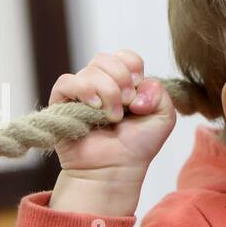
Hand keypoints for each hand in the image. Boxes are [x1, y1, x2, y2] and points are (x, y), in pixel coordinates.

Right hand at [49, 49, 175, 177]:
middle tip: (128, 105)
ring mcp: (80, 93)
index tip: (138, 87)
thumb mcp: (163, 117)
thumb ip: (161, 93)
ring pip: (90, 71)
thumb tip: (139, 84)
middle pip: (105, 59)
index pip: (124, 56)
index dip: (132, 65)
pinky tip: (95, 107)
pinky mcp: (61, 104)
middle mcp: (99, 84)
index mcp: (122, 83)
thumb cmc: (137, 146)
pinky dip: (83, 90)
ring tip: (113, 116)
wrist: (116, 169)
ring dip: (108, 92)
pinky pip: (66, 82)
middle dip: (121, 79)